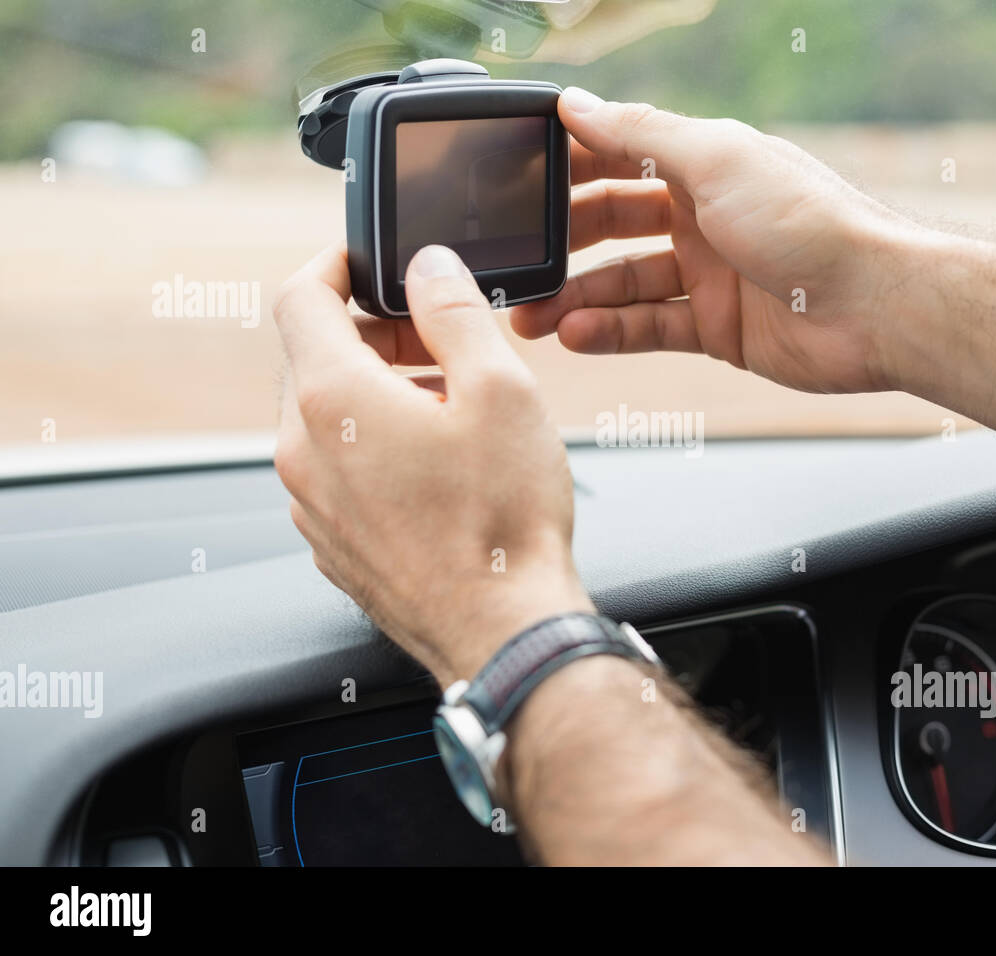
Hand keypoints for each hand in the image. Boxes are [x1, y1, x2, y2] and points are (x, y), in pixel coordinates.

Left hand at [273, 242, 592, 684]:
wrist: (502, 631)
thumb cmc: (504, 520)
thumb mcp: (501, 389)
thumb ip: (454, 311)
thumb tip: (428, 267)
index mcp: (334, 400)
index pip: (297, 297)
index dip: (333, 265)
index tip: (367, 264)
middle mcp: (303, 452)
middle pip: (313, 358)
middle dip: (370, 334)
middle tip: (436, 342)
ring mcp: (311, 505)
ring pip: (325, 420)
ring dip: (375, 393)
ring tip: (448, 408)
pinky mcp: (332, 544)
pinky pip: (336, 472)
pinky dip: (373, 448)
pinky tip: (435, 467)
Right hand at [511, 88, 925, 393]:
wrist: (875, 306)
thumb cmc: (810, 222)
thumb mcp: (716, 159)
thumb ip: (640, 133)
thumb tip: (575, 101)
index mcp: (704, 163)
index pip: (618, 154)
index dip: (568, 164)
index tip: (514, 180)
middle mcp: (703, 215)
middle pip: (613, 222)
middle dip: (561, 241)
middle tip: (515, 260)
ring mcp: (710, 273)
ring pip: (624, 282)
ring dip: (575, 296)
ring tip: (530, 316)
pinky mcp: (718, 328)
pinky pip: (650, 327)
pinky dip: (610, 332)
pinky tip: (575, 334)